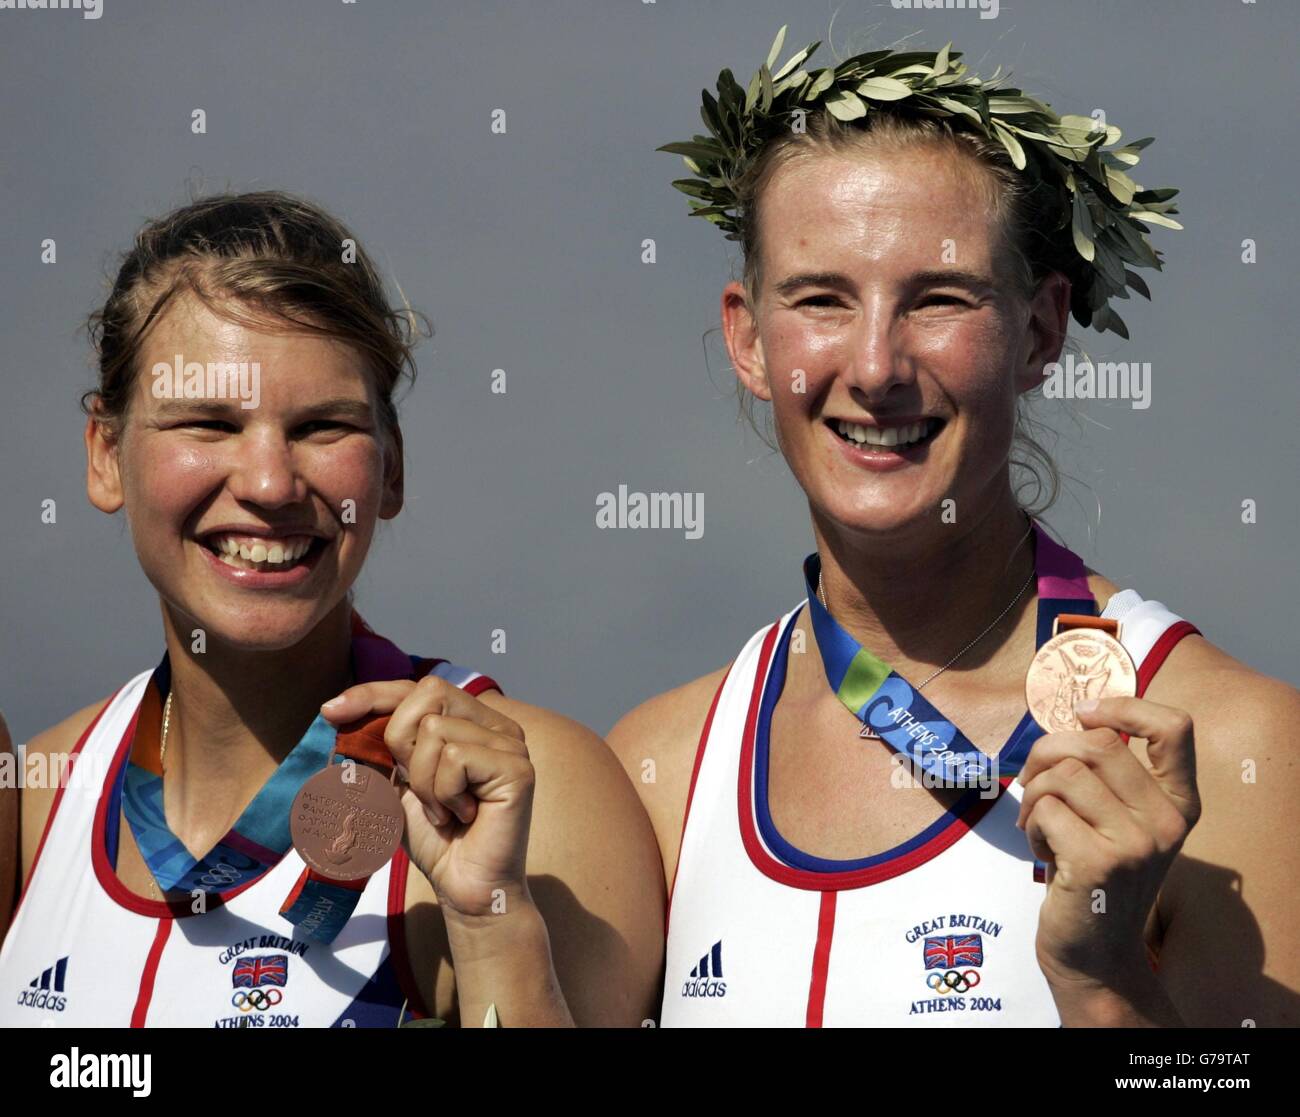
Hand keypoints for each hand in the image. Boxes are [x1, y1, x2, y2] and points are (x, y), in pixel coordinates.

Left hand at [320, 676, 533, 917]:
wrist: (464, 888)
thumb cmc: (434, 838)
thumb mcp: (394, 783)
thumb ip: (379, 745)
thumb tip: (338, 713)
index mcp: (471, 721)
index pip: (418, 687)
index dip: (373, 693)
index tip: (330, 712)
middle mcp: (496, 724)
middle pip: (428, 693)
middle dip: (401, 741)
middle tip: (415, 786)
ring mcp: (511, 743)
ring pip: (436, 730)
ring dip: (423, 781)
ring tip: (443, 810)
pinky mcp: (517, 767)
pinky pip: (455, 757)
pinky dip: (443, 792)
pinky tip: (461, 816)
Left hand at [1016, 696, 1199, 990]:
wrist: (1095, 955)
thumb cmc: (1094, 875)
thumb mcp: (1119, 822)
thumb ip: (1110, 774)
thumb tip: (1072, 715)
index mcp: (1179, 803)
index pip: (1174, 728)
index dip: (1124, 706)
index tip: (1085, 714)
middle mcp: (1167, 821)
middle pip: (1096, 743)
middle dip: (1047, 753)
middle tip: (1034, 783)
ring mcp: (1136, 843)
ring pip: (1063, 773)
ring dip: (1034, 794)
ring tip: (1039, 824)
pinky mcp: (1098, 862)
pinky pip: (1045, 808)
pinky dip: (1030, 823)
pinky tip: (1043, 850)